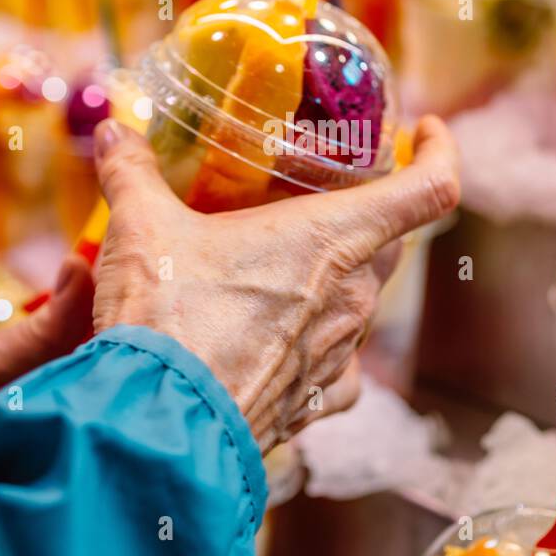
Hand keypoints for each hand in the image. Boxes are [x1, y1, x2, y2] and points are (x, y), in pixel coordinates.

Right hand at [90, 115, 459, 454]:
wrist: (158, 423)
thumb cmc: (167, 315)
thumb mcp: (141, 227)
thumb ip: (132, 171)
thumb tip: (116, 132)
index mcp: (333, 238)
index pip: (428, 189)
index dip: (440, 153)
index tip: (428, 131)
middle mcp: (352, 297)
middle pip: (390, 244)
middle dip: (368, 217)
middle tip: (324, 198)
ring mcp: (340, 354)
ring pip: (361, 303)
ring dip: (334, 282)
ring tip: (284, 269)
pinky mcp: (316, 401)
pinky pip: (339, 368)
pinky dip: (318, 349)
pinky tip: (285, 343)